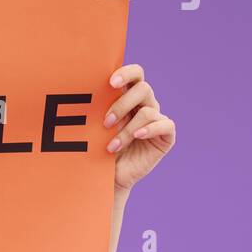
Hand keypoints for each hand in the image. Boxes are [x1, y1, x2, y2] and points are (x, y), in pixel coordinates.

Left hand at [103, 63, 175, 195]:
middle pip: (143, 88)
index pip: (135, 74)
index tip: (111, 83)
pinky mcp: (166, 136)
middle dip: (122, 105)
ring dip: (127, 130)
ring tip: (112, 147)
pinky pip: (165, 125)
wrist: (110, 178)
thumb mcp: (96, 129)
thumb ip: (98, 110)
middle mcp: (145, 104)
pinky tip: (137, 136)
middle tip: (106, 123)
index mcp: (129, 96)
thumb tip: (85, 94)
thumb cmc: (100, 151)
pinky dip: (150, 129)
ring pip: (147, 111)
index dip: (126, 73)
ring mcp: (157, 119)